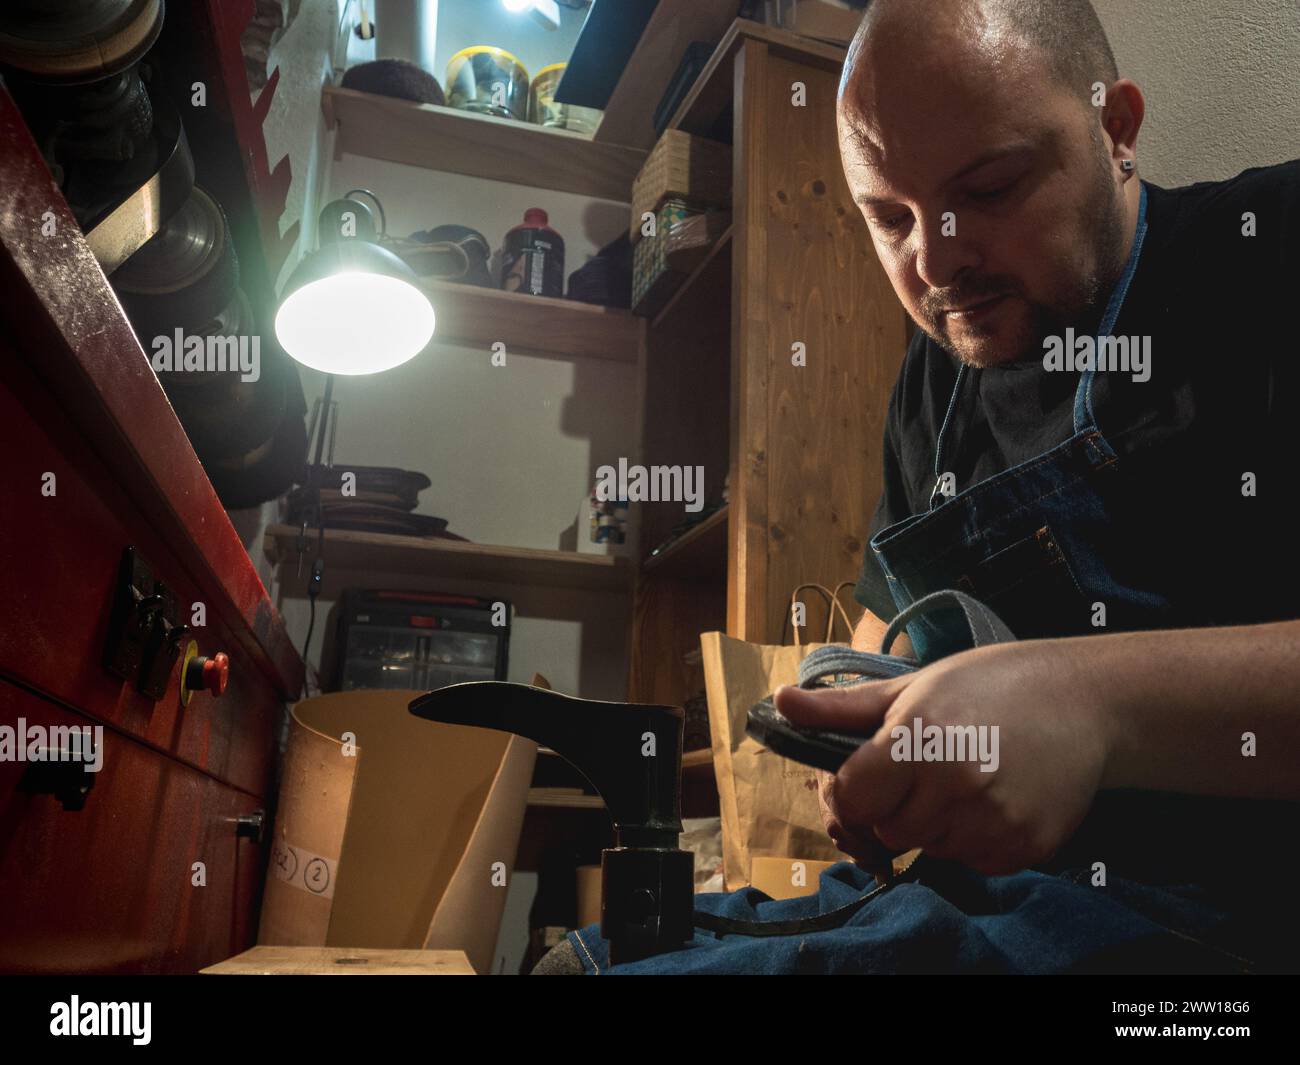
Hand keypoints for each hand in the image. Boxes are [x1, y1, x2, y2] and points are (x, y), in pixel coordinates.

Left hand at [774, 640, 1113, 874]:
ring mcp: (992, 818)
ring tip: (967, 776)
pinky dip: (976, 840)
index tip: (876, 771)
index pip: (852, 798)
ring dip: (937, 824)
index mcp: (916, 738)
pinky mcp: (1025, 844)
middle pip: (890, 831)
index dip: (857, 788)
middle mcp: (953, 782)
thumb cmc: (989, 684)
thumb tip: (780, 704)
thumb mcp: (911, 687)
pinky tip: (996, 797)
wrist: (1084, 699)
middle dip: (898, 806)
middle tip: (929, 769)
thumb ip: (841, 709)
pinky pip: (974, 862)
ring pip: (931, 849)